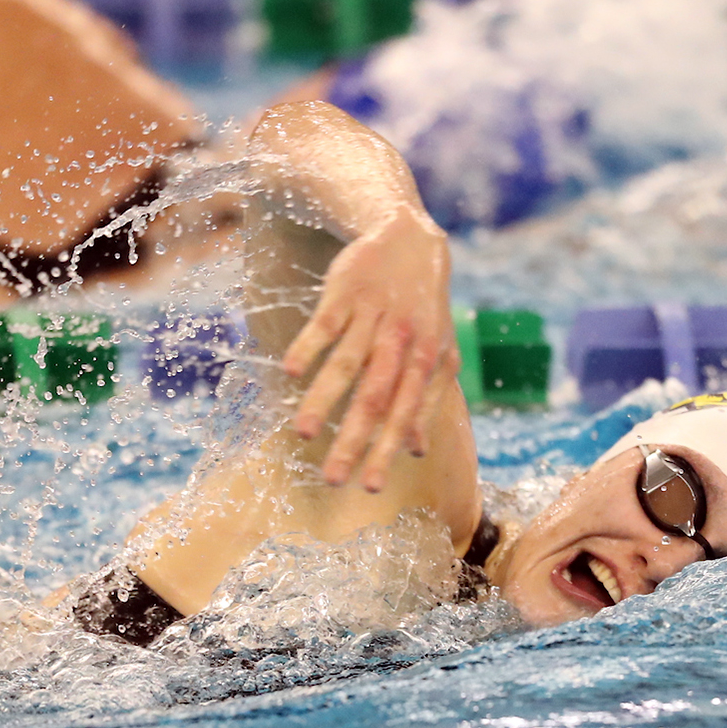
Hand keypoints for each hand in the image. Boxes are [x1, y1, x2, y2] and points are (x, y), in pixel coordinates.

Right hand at [281, 207, 454, 491]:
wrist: (411, 239)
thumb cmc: (423, 308)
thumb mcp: (437, 352)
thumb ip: (429, 400)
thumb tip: (417, 451)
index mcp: (425, 360)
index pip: (404, 415)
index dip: (385, 451)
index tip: (367, 487)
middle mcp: (400, 340)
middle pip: (374, 398)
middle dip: (352, 440)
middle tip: (332, 479)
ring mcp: (372, 315)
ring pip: (346, 363)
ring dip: (323, 399)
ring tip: (301, 434)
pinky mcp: (346, 291)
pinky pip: (324, 322)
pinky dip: (308, 345)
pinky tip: (289, 371)